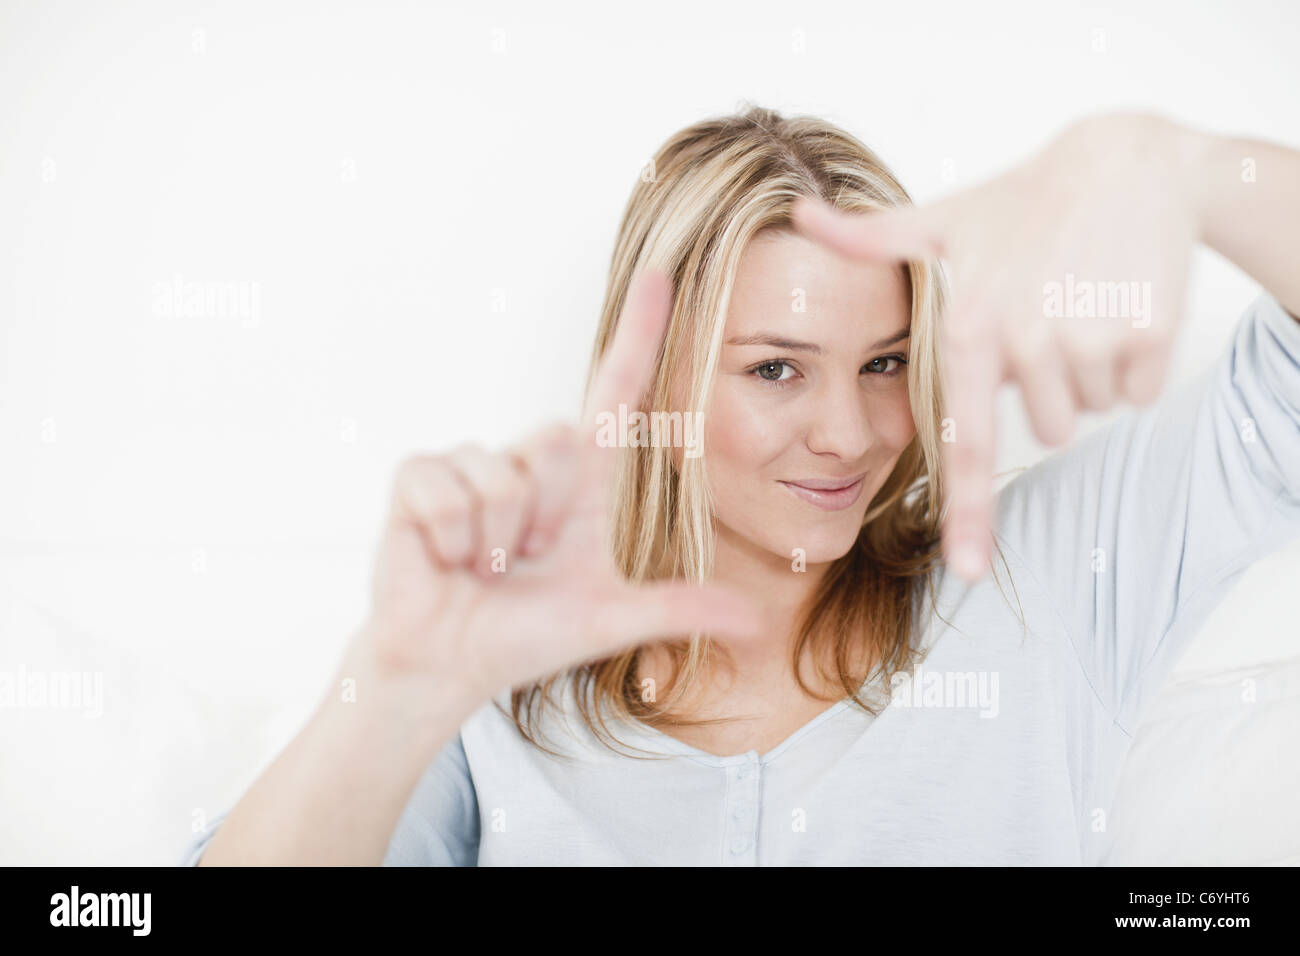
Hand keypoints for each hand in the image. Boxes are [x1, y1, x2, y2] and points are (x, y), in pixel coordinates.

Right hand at [356, 268, 762, 717]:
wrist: (447, 663)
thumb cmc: (525, 636)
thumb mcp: (608, 619)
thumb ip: (677, 610)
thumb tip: (755, 619)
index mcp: (582, 482)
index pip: (616, 391)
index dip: (639, 334)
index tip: (660, 276)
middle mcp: (531, 461)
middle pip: (556, 440)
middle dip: (541, 518)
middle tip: (522, 561)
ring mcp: (472, 464)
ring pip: (502, 474)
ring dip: (495, 539)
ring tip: (482, 565)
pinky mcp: (418, 478)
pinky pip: (445, 489)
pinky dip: (450, 539)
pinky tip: (443, 558)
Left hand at [791, 113, 1205, 581]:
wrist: (1127, 159)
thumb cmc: (1023, 199)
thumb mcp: (943, 219)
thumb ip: (870, 240)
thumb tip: (797, 215)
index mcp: (967, 330)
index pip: (965, 443)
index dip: (970, 514)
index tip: (972, 570)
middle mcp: (1024, 341)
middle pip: (1047, 430)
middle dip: (1050, 392)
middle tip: (1048, 318)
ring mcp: (1089, 338)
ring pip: (1092, 411)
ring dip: (1091, 374)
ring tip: (1079, 302)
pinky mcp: (1150, 332)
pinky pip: (1141, 389)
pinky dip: (1136, 360)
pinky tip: (1119, 301)